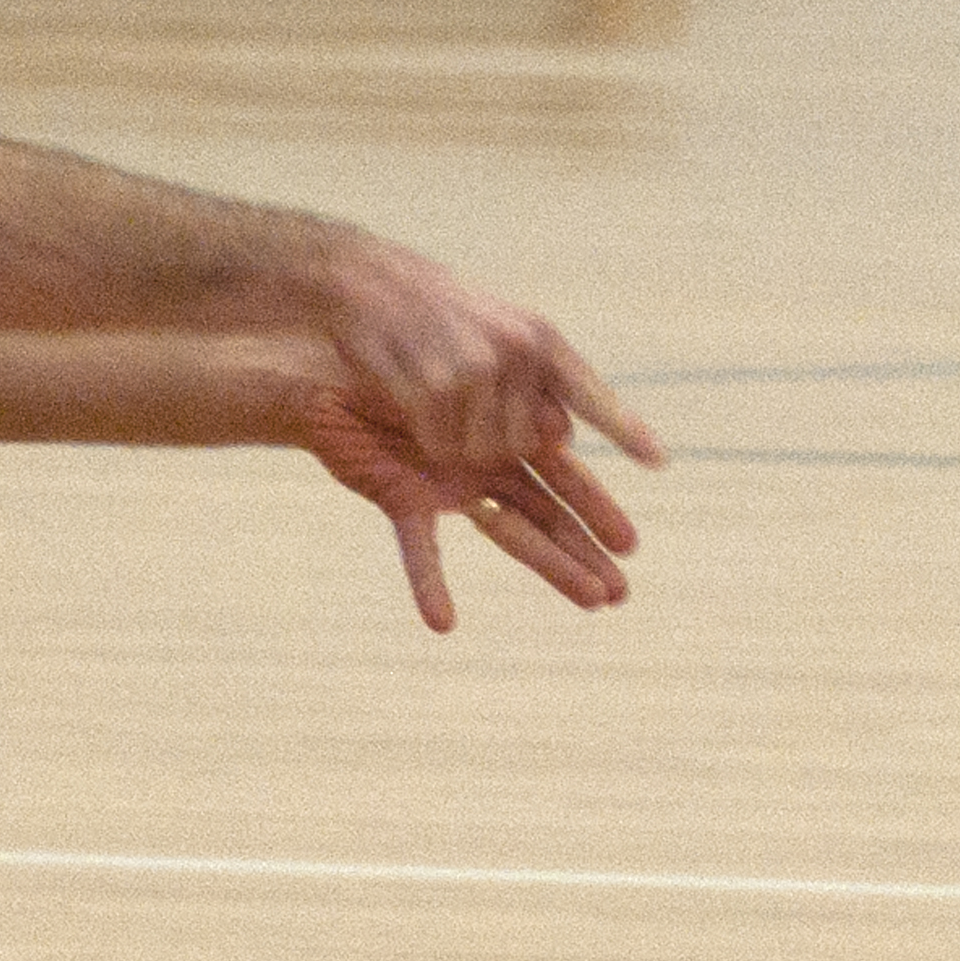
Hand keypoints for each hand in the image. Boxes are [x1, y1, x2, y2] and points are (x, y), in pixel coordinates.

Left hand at [292, 370, 640, 632]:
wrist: (329, 351)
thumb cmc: (401, 340)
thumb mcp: (467, 356)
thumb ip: (512, 393)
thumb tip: (559, 429)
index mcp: (508, 426)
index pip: (565, 477)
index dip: (596, 511)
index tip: (630, 545)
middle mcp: (484, 464)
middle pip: (546, 514)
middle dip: (583, 551)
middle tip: (622, 594)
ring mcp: (447, 486)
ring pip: (506, 534)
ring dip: (546, 567)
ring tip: (587, 601)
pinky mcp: (401, 497)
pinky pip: (417, 547)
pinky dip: (427, 583)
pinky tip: (441, 621)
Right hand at [319, 243, 664, 497]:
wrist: (367, 279)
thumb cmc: (436, 310)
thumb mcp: (499, 329)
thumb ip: (534, 381)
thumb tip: (561, 436)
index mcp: (539, 338)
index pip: (590, 392)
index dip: (624, 429)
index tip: (657, 460)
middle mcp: (516, 351)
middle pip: (526, 443)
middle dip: (497, 444)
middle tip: (463, 401)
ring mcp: (475, 368)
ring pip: (481, 451)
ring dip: (455, 441)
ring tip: (434, 390)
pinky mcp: (433, 385)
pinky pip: (440, 443)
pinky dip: (427, 433)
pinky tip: (411, 394)